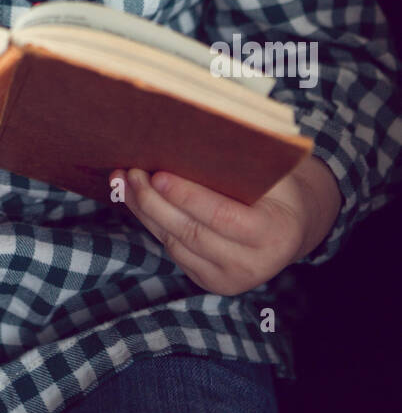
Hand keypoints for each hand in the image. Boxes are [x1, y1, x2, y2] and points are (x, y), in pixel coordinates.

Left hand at [108, 157, 341, 294]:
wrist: (289, 227)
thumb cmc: (277, 187)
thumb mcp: (270, 172)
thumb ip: (239, 160)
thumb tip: (190, 131)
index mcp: (274, 233)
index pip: (223, 216)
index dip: (188, 196)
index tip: (158, 174)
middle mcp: (254, 264)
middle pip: (192, 233)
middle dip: (155, 202)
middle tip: (132, 172)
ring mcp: (230, 278)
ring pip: (176, 243)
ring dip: (144, 211)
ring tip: (124, 180)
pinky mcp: (210, 281)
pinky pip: (173, 251)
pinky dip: (151, 223)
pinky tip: (136, 199)